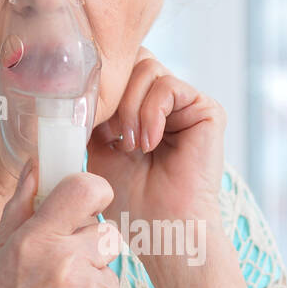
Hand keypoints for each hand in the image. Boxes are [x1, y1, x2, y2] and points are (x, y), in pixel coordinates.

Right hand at [0, 161, 120, 287]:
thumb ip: (19, 210)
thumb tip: (36, 165)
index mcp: (34, 244)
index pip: (85, 190)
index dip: (95, 192)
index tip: (93, 200)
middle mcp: (67, 267)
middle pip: (105, 233)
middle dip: (89, 248)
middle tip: (61, 275)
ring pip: (109, 272)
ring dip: (92, 284)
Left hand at [87, 46, 224, 229]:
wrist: (162, 227)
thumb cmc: (131, 200)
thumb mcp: (97, 147)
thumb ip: (94, 111)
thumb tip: (79, 82)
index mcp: (142, 109)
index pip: (120, 69)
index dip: (101, 86)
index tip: (91, 124)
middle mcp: (166, 103)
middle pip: (133, 60)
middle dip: (114, 94)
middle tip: (112, 135)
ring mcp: (187, 106)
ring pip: (147, 69)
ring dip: (130, 107)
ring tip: (131, 145)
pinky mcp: (207, 111)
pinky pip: (168, 85)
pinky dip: (151, 112)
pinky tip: (149, 143)